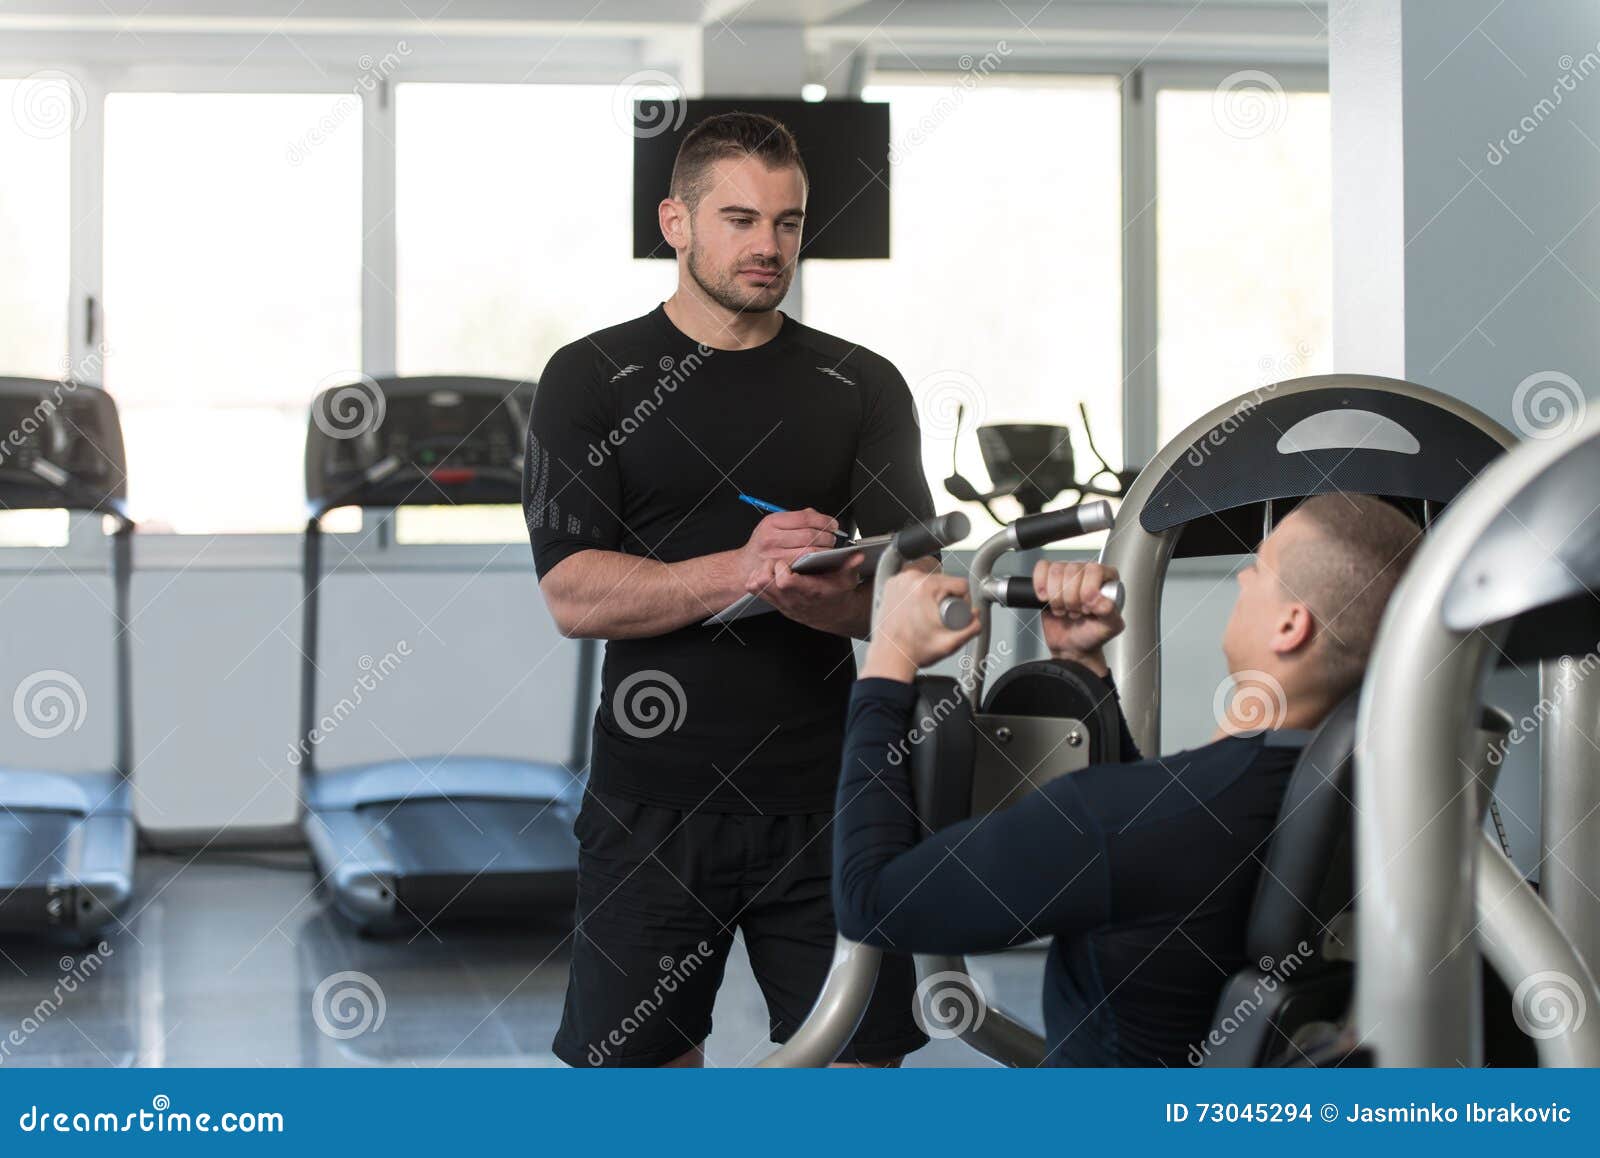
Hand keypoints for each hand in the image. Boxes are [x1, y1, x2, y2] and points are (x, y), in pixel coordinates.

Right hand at [737, 508, 841, 576]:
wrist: (745, 565)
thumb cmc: (763, 544)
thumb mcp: (775, 525)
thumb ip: (798, 518)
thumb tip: (821, 518)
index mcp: (772, 522)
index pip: (805, 518)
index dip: (824, 521)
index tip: (832, 525)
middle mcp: (772, 538)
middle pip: (809, 535)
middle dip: (827, 537)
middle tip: (831, 539)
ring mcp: (775, 556)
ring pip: (809, 551)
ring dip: (824, 550)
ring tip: (827, 549)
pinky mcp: (780, 571)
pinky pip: (805, 565)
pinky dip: (816, 562)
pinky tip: (819, 559)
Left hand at [746, 551, 867, 631]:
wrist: (832, 614)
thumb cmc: (837, 595)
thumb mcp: (847, 579)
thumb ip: (850, 565)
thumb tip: (857, 555)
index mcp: (809, 592)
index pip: (785, 581)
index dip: (783, 568)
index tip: (790, 561)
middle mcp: (792, 599)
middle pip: (765, 582)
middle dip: (769, 566)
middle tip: (779, 560)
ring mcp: (781, 601)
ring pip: (757, 585)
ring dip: (761, 571)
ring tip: (774, 565)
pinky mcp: (774, 601)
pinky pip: (754, 589)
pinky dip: (757, 577)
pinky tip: (770, 572)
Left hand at [861, 571, 981, 681]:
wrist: (889, 656)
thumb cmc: (913, 650)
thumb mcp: (951, 642)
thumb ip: (972, 628)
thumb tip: (976, 615)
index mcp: (926, 586)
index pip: (960, 584)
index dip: (965, 601)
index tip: (956, 615)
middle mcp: (910, 578)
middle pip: (944, 581)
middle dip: (947, 598)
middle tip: (938, 618)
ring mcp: (898, 581)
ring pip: (929, 581)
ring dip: (933, 594)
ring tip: (927, 614)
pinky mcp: (891, 585)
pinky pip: (913, 583)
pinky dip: (918, 593)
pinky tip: (917, 608)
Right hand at [1034, 560, 1123, 675]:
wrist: (1071, 646)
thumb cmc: (1091, 634)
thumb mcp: (1109, 627)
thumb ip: (1110, 612)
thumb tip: (1101, 600)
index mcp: (1107, 579)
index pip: (1094, 570)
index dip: (1087, 590)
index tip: (1086, 607)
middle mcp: (1087, 572)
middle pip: (1072, 570)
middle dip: (1070, 598)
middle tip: (1075, 611)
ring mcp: (1067, 574)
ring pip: (1056, 570)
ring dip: (1056, 596)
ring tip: (1064, 608)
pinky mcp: (1049, 578)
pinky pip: (1041, 568)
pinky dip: (1040, 585)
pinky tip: (1046, 599)